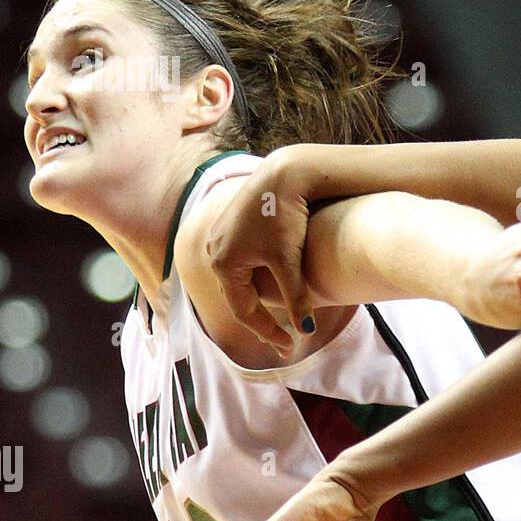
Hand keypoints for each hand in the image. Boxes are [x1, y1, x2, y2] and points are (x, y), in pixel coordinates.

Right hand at [204, 145, 313, 355]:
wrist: (283, 175)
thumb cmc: (283, 216)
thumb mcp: (289, 261)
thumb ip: (295, 297)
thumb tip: (306, 330)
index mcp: (224, 264)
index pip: (243, 311)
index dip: (267, 331)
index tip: (288, 346)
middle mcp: (215, 251)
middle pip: (238, 296)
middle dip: (260, 317)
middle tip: (284, 336)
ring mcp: (221, 237)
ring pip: (239, 278)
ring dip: (256, 297)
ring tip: (277, 315)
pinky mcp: (232, 226)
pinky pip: (240, 261)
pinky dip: (255, 277)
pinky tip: (271, 283)